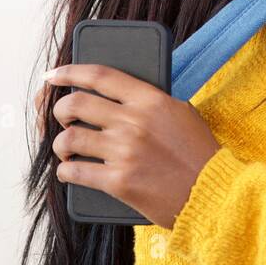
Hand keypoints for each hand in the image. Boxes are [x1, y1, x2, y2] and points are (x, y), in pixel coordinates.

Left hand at [46, 64, 221, 229]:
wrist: (212, 192)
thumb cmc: (198, 153)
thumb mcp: (180, 112)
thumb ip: (150, 101)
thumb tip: (117, 96)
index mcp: (150, 100)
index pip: (99, 76)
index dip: (69, 72)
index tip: (53, 75)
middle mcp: (133, 122)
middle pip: (75, 104)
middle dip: (59, 110)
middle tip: (62, 117)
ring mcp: (124, 152)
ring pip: (68, 139)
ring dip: (60, 144)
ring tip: (66, 148)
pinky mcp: (118, 182)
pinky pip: (74, 172)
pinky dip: (65, 171)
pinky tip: (69, 171)